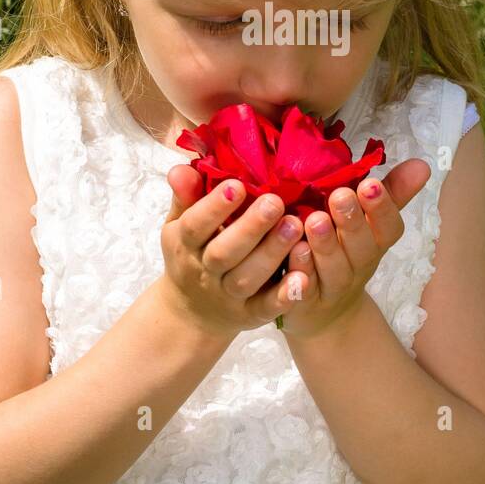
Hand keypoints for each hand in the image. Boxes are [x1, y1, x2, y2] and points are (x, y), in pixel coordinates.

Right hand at [159, 165, 307, 338]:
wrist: (192, 313)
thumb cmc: (192, 254)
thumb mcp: (180, 226)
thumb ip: (186, 197)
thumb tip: (180, 169)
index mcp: (184, 245)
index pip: (195, 225)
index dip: (214, 207)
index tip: (237, 184)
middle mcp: (204, 272)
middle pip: (224, 253)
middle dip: (250, 228)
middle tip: (275, 202)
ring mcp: (228, 296)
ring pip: (247, 279)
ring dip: (271, 254)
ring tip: (296, 226)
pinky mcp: (251, 315)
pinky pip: (267, 307)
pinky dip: (284, 295)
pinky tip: (303, 277)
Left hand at [278, 158, 432, 340]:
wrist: (324, 315)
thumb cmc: (346, 253)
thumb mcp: (370, 224)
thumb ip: (390, 193)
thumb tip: (423, 164)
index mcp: (374, 243)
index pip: (389, 229)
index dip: (381, 209)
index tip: (370, 184)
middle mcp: (357, 267)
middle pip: (361, 248)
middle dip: (352, 221)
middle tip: (340, 196)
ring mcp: (331, 288)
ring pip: (332, 270)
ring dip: (325, 246)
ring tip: (314, 220)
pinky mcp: (303, 304)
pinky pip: (302, 293)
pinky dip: (298, 276)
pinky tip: (292, 253)